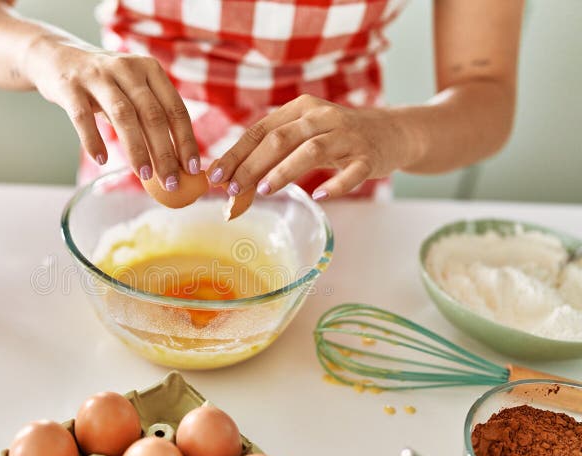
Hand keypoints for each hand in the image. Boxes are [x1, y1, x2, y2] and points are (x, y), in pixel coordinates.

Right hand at [24, 39, 198, 190]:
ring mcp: (97, 76)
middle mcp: (127, 68)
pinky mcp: (70, 86)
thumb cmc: (104, 83)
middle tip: (171, 182)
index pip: (175, 108)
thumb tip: (173, 162)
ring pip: (123, 115)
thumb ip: (150, 117)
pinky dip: (93, 140)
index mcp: (150, 69)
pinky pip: (83, 117)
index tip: (192, 169)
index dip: (186, 140)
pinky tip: (101, 160)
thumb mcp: (132, 89)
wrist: (56, 58)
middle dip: (165, 153)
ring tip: (145, 175)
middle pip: (153, 115)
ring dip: (136, 149)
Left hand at [207, 95, 416, 199]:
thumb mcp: (303, 139)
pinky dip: (336, 184)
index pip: (260, 130)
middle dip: (251, 164)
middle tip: (232, 189)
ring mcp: (348, 136)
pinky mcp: (369, 157)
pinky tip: (320, 196)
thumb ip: (271, 159)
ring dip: (284, 170)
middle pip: (281, 139)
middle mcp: (322, 117)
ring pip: (312, 150)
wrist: (392, 133)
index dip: (235, 153)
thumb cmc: (337, 139)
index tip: (214, 176)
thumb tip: (232, 190)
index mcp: (300, 109)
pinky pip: (353, 172)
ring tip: (263, 190)